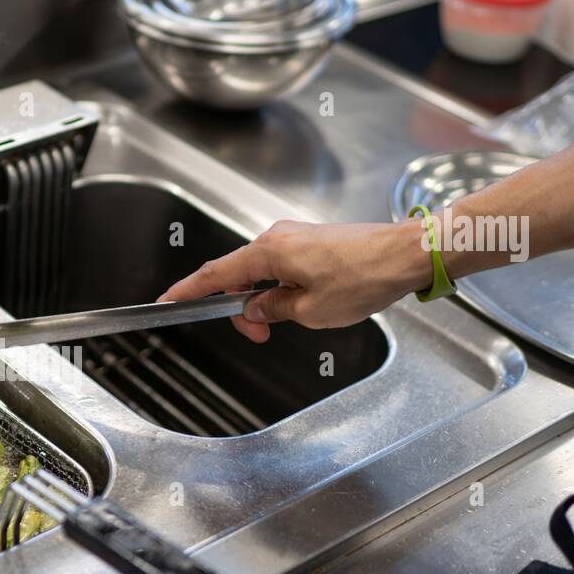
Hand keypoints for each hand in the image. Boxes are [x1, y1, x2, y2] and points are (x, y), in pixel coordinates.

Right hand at [158, 219, 432, 342]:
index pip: (215, 274)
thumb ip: (272, 310)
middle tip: (259, 335)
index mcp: (269, 252)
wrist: (406, 254)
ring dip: (263, 299)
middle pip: (238, 274)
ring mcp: (296, 237)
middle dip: (240, 308)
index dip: (188, 290)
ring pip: (261, 271)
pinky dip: (279, 287)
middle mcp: (278, 238)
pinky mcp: (313, 242)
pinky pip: (281, 266)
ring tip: (285, 323)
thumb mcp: (310, 309)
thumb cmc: (363, 277)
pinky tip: (297, 305)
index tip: (167, 301)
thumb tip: (255, 309)